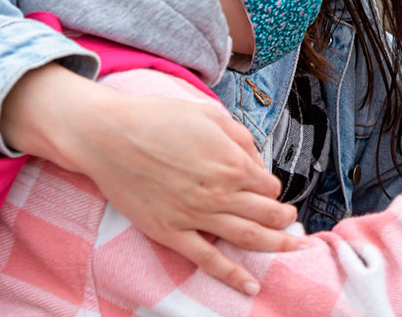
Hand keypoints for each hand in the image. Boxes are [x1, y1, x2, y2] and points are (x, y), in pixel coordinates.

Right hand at [2, 64, 299, 295]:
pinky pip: (208, 260)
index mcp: (232, 163)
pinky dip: (232, 275)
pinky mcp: (170, 232)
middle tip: (293, 222)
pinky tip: (250, 286)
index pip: (269, 186)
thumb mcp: (210, 115)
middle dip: (285, 220)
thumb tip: (258, 162)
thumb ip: (241, 139)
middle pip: (267, 214)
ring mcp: (195, 216)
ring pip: (247, 238)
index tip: (268, 189)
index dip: (272, 188)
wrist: (107, 136)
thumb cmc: (158, 119)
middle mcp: (220, 193)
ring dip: (276, 245)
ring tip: (293, 248)